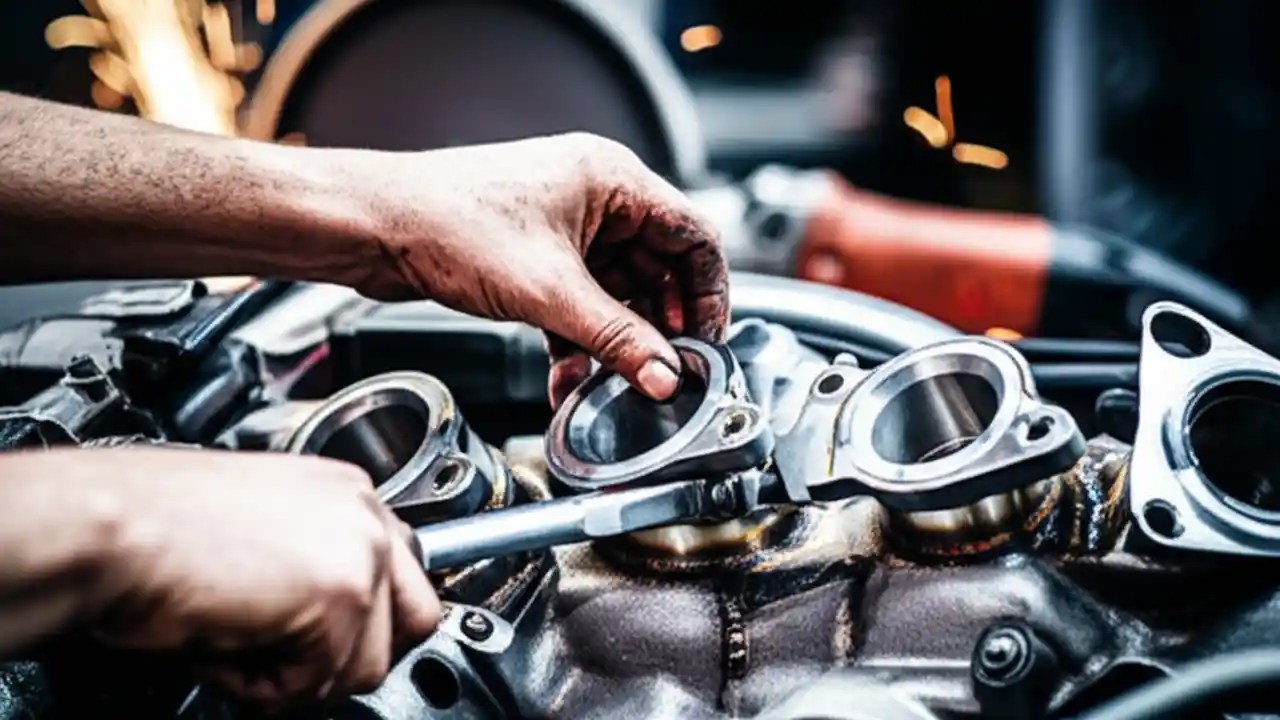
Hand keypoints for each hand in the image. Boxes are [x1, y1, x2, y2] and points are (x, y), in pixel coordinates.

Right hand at [82, 448, 439, 708]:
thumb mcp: (258, 530)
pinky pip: (320, 681)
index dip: (365, 624)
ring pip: (370, 665)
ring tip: (238, 648)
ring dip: (300, 678)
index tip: (325, 642)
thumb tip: (336, 616)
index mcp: (347, 492)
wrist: (110, 525)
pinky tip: (223, 648)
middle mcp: (364, 513)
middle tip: (290, 665)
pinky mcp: (341, 597)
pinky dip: (264, 688)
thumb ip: (312, 559)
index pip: (404, 573)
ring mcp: (360, 552)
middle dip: (353, 658)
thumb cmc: (152, 526)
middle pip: (416, 620)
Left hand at [343, 133, 728, 406]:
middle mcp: (596, 197)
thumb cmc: (449, 223)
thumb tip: (664, 375)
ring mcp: (565, 227)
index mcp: (613, 179)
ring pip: (617, 291)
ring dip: (614, 340)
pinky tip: (570, 378)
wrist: (374, 226)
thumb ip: (616, 338)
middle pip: (659, 269)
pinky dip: (578, 339)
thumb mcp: (549, 293)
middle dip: (657, 326)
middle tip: (661, 372)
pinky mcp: (536, 256)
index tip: (703, 346)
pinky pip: (579, 301)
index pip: (694, 237)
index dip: (707, 296)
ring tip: (611, 384)